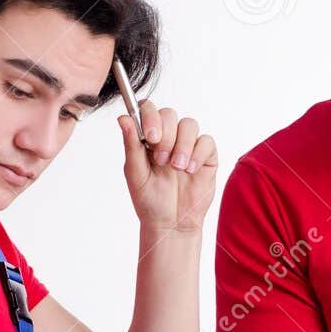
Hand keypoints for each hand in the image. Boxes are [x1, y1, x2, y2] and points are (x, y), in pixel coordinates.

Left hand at [118, 101, 217, 235]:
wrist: (171, 222)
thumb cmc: (149, 199)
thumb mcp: (135, 173)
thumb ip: (131, 144)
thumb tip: (123, 118)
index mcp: (147, 137)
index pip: (148, 109)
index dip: (150, 116)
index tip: (150, 137)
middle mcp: (168, 136)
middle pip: (170, 113)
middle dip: (166, 135)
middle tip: (161, 159)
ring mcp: (188, 145)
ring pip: (189, 124)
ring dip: (182, 145)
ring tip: (177, 168)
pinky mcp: (206, 156)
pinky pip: (207, 141)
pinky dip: (198, 154)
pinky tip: (190, 170)